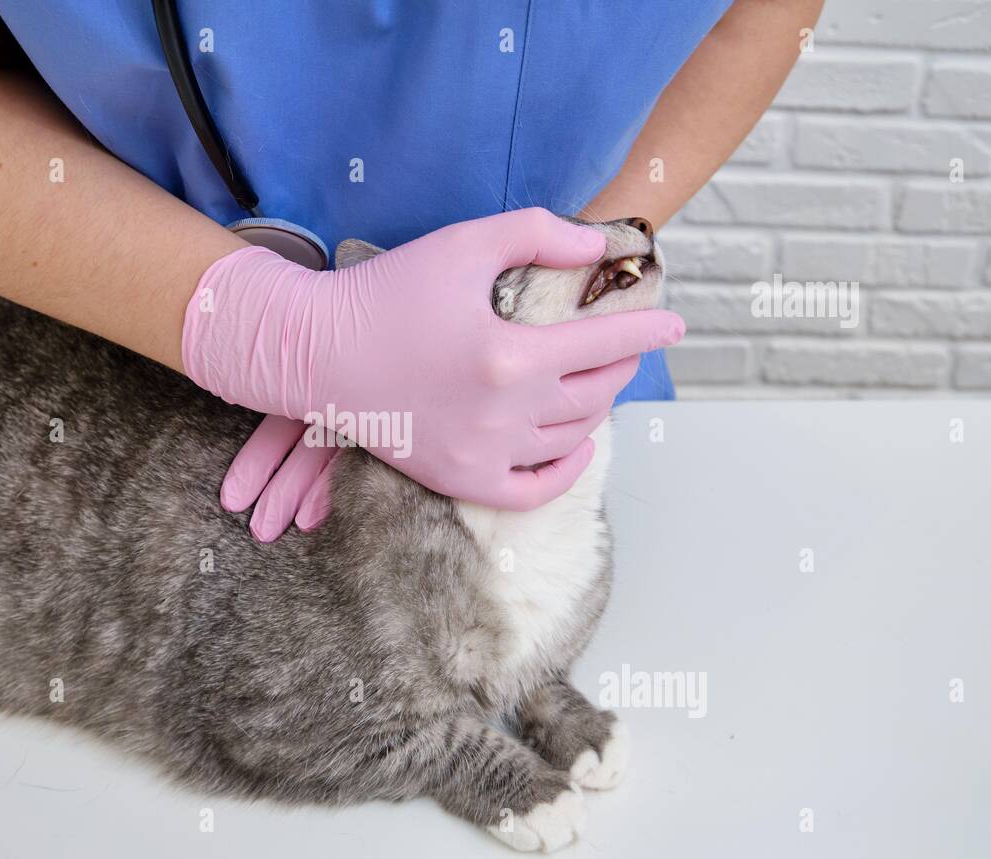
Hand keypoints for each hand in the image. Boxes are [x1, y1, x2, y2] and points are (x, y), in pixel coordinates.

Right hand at [184, 208, 683, 520]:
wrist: (315, 353)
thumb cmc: (385, 293)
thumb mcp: (463, 244)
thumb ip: (537, 235)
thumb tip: (598, 249)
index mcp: (512, 355)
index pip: (606, 346)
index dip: (648, 331)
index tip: (675, 323)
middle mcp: (506, 413)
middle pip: (594, 394)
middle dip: (623, 366)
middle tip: (626, 347)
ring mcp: (482, 453)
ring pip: (569, 437)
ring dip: (596, 407)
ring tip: (598, 383)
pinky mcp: (458, 479)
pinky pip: (531, 491)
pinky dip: (564, 471)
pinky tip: (575, 446)